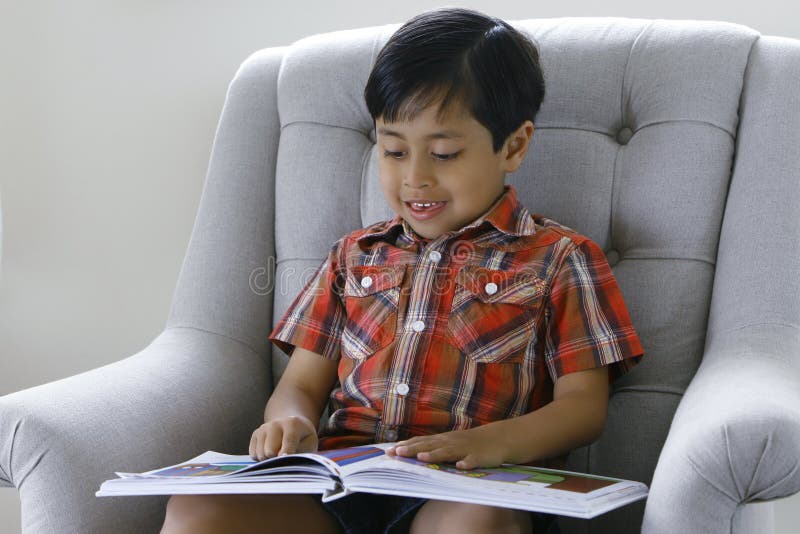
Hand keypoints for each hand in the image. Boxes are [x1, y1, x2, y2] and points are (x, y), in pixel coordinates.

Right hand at [249, 415, 317, 460]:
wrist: (292, 425)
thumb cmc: (303, 437)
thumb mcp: (310, 443)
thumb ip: (301, 451)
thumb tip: (287, 460)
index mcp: (292, 423)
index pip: (289, 439)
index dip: (287, 453)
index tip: (285, 462)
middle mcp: (275, 423)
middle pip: (270, 450)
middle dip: (276, 459)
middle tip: (284, 459)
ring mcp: (263, 428)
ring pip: (260, 454)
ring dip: (268, 460)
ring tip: (278, 455)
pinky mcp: (255, 434)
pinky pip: (253, 454)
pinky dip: (261, 458)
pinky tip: (270, 453)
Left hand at [385, 426, 505, 469]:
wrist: (497, 439)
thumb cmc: (469, 443)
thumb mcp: (449, 443)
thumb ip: (432, 447)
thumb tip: (410, 452)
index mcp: (442, 440)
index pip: (421, 442)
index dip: (405, 446)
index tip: (389, 451)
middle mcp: (451, 442)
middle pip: (430, 446)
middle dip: (413, 449)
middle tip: (398, 453)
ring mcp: (464, 449)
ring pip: (448, 452)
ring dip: (435, 455)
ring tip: (422, 458)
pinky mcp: (479, 457)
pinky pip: (472, 461)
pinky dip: (467, 463)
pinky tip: (461, 466)